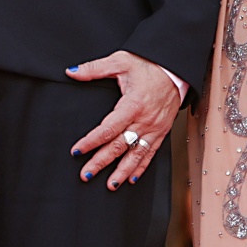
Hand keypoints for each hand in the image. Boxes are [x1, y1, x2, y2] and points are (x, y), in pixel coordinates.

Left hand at [66, 50, 178, 189]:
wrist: (175, 67)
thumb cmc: (148, 64)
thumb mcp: (120, 61)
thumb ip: (94, 68)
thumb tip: (71, 71)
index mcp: (132, 104)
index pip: (108, 129)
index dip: (91, 141)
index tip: (77, 151)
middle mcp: (144, 120)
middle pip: (119, 146)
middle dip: (101, 162)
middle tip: (86, 174)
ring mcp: (154, 128)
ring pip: (136, 155)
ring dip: (122, 171)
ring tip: (110, 185)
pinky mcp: (161, 131)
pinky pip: (150, 153)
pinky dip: (141, 167)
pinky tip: (132, 178)